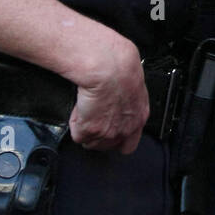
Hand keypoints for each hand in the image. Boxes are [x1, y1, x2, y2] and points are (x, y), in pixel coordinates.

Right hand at [69, 36, 149, 153]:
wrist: (108, 67)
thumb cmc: (120, 67)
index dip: (117, 138)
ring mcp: (108, 133)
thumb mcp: (132, 85)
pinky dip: (75, 123)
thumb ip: (127, 100)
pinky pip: (78, 134)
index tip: (109, 128)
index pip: (130, 143)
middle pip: (109, 146)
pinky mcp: (90, 131)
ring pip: (92, 143)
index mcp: (139, 116)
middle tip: (92, 119)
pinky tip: (79, 108)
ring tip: (86, 109)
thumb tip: (118, 99)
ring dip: (86, 129)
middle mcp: (126, 129)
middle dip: (98, 136)